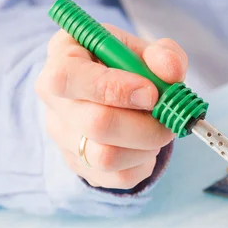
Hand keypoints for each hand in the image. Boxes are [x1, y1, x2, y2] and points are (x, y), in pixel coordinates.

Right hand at [36, 24, 187, 188]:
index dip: (113, 88)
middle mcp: (55, 101)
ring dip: (146, 147)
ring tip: (157, 130)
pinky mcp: (80, 165)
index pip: (67, 78)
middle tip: (168, 118)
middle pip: (95, 124)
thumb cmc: (127, 66)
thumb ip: (163, 54)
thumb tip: (171, 70)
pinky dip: (144, 163)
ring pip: (106, 157)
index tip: (151, 93)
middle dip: (145, 125)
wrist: (116, 94)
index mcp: (62, 58)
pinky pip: (118, 177)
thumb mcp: (145, 50)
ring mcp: (64, 137)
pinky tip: (147, 146)